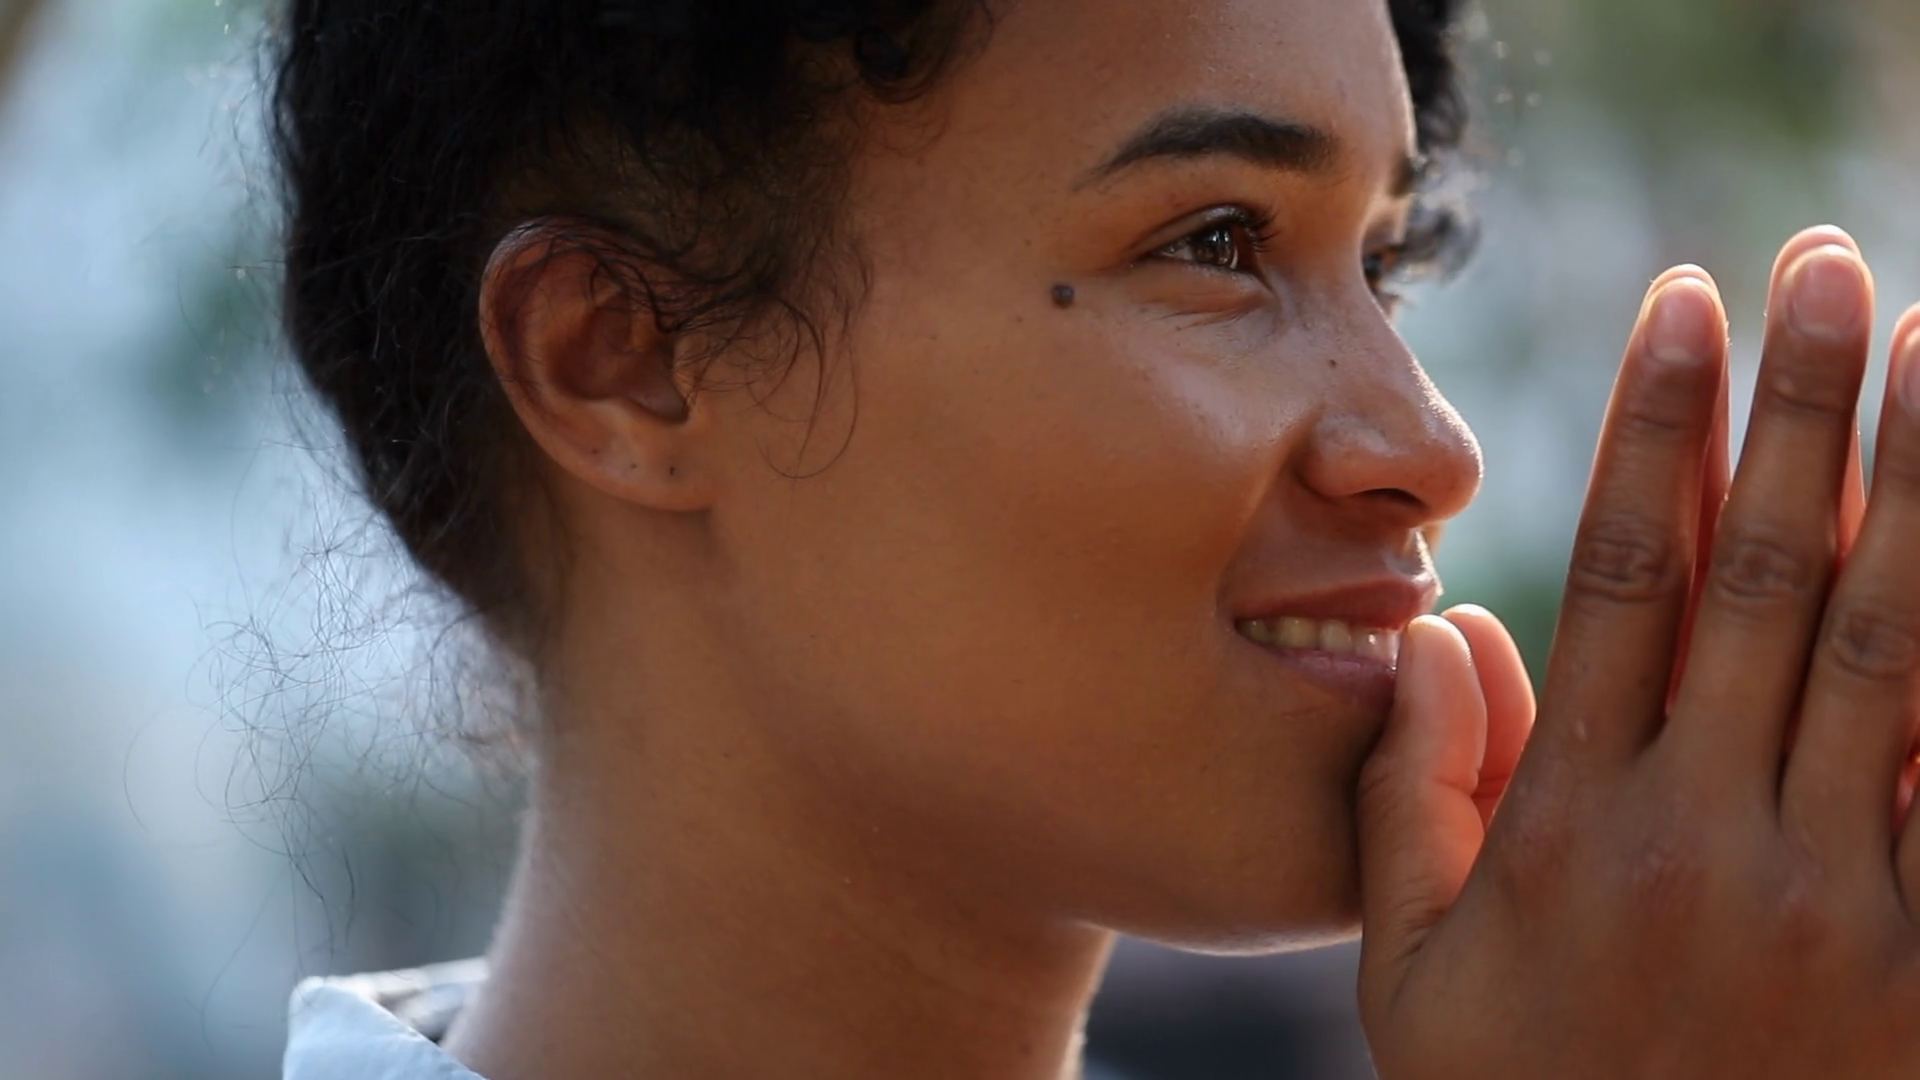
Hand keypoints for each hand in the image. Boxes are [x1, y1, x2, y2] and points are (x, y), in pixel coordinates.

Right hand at [1358, 226, 1919, 1077]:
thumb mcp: (1413, 978)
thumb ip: (1409, 802)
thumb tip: (1440, 633)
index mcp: (1567, 831)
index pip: (1625, 582)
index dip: (1656, 434)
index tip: (1682, 308)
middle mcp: (1706, 843)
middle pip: (1765, 582)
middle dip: (1797, 408)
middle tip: (1823, 267)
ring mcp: (1840, 904)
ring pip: (1891, 654)